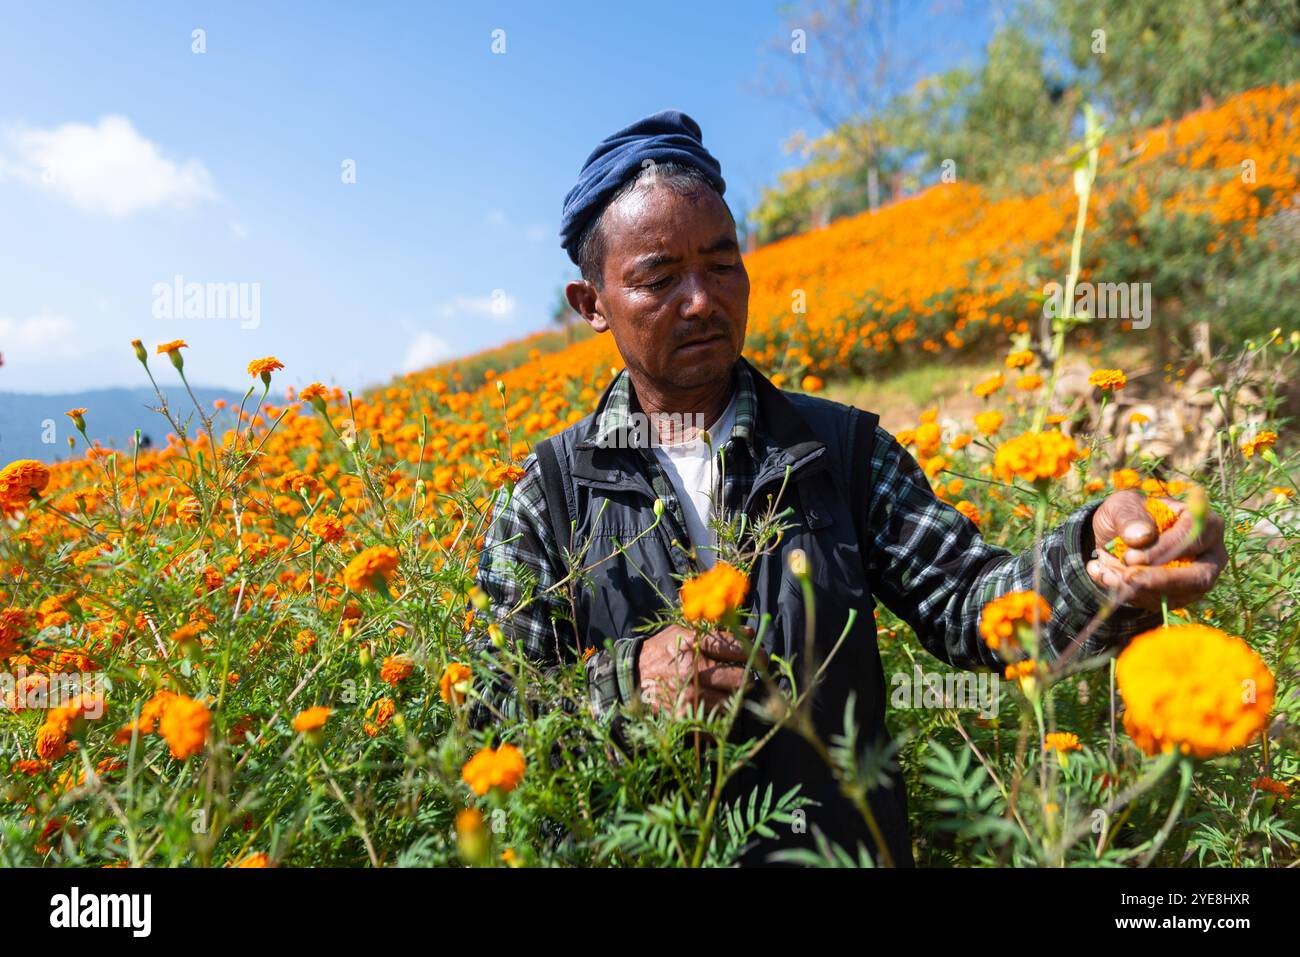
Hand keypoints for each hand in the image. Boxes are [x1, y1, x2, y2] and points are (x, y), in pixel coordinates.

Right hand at [636, 623, 765, 717]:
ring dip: (734, 696)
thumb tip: (749, 634)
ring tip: (728, 689)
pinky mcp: (686, 716)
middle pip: (742, 679)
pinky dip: (720, 711)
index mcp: (694, 644)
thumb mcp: (683, 631)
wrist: (630, 677)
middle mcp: (694, 670)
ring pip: (733, 700)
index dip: (754, 652)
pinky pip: (717, 717)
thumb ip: (715, 631)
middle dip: (749, 676)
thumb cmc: (662, 651)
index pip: (737, 649)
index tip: (760, 655)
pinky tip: (714, 702)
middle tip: (749, 674)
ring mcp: (690, 696)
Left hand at [1086, 490, 1226, 611]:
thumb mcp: (1122, 505)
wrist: (1115, 536)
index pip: (1192, 538)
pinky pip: (1159, 604)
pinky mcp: (1179, 597)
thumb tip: (1141, 536)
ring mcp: (1197, 579)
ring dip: (1138, 590)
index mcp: (1203, 522)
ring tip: (1107, 573)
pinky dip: (1129, 595)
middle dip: (1160, 581)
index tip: (1131, 557)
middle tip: (1128, 578)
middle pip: (1199, 577)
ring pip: (1177, 596)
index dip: (1163, 550)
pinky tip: (1106, 578)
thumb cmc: (1128, 515)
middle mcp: (1209, 554)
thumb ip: (1130, 517)